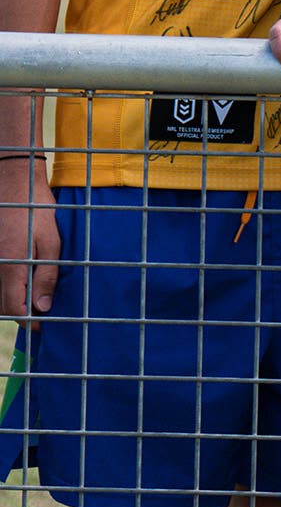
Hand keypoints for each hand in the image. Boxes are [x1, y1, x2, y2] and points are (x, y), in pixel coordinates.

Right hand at [0, 160, 58, 319]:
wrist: (14, 183)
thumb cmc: (36, 210)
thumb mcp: (51, 241)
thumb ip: (46, 275)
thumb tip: (43, 308)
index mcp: (10, 267)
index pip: (15, 310)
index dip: (31, 321)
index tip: (46, 324)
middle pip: (3, 306)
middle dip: (22, 313)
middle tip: (43, 313)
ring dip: (14, 300)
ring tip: (36, 297)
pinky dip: (8, 287)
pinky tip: (24, 281)